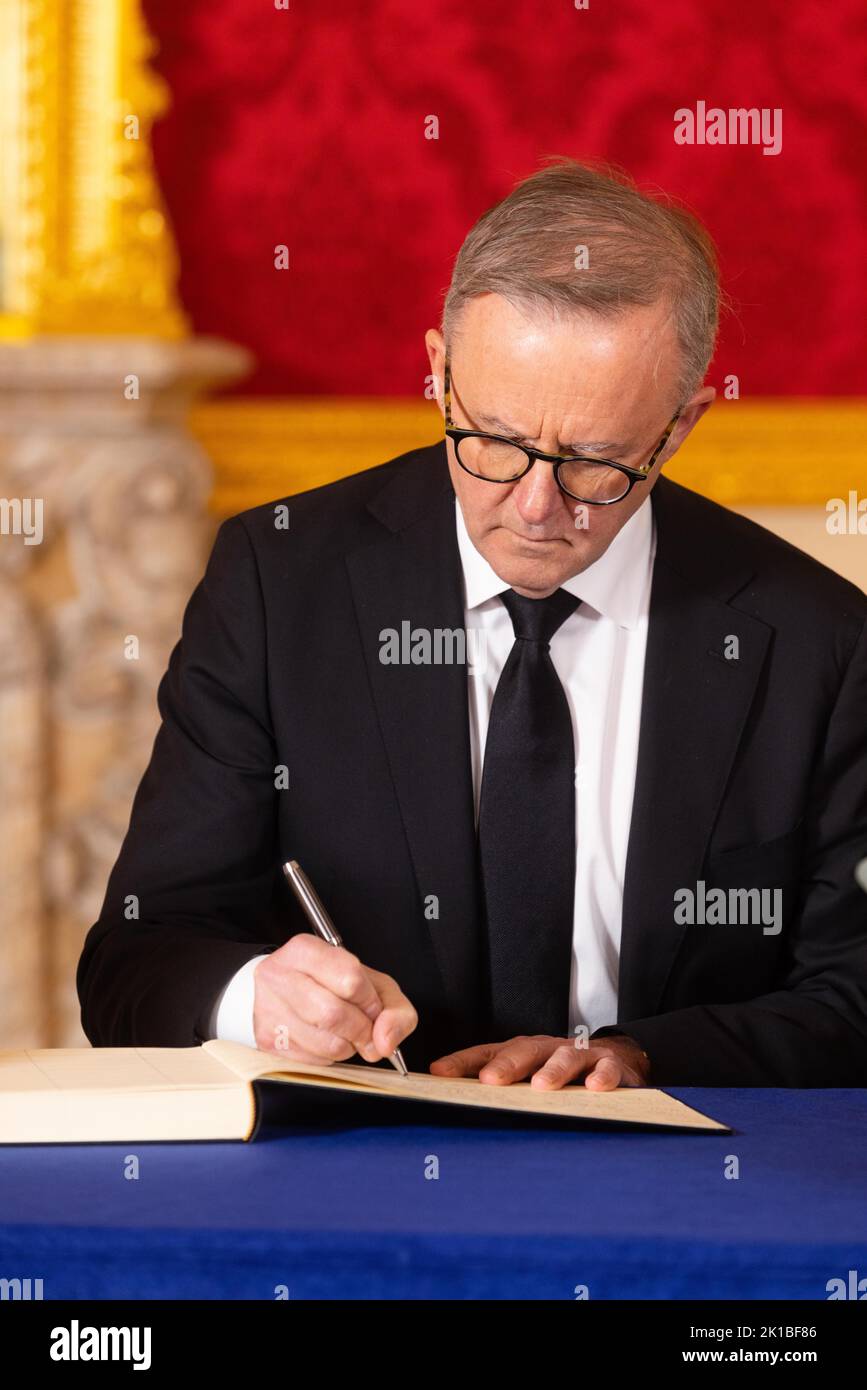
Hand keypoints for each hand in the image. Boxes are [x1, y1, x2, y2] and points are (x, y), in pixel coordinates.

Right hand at [253, 935, 416, 1064]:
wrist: (278, 991)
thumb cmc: (327, 983)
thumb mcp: (370, 982)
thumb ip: (394, 1008)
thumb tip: (386, 1042)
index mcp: (306, 951)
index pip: (350, 979)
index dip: (370, 1002)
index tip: (373, 1008)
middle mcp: (281, 976)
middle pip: (335, 1014)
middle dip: (362, 1030)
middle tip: (366, 1032)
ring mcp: (270, 1010)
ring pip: (326, 1044)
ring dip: (348, 1047)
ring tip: (345, 1034)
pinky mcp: (268, 1040)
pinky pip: (313, 1060)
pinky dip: (330, 1057)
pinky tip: (325, 1040)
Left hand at [430, 1033, 649, 1090]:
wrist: (615, 1059)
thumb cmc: (560, 1073)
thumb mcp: (528, 1078)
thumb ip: (499, 1092)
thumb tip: (452, 1111)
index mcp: (522, 1052)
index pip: (488, 1053)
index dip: (464, 1062)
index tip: (439, 1073)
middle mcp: (547, 1049)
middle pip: (525, 1051)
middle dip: (507, 1065)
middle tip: (490, 1080)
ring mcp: (579, 1055)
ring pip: (565, 1058)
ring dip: (553, 1071)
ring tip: (541, 1086)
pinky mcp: (610, 1065)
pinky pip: (606, 1069)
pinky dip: (601, 1077)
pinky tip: (594, 1088)